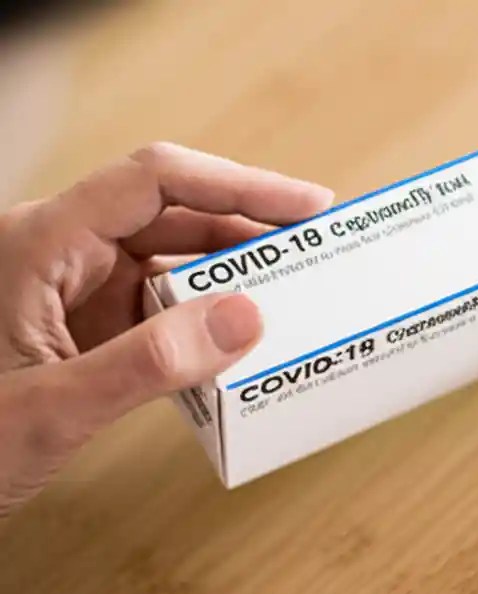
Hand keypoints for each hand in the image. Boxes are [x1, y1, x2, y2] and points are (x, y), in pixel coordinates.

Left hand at [0, 142, 331, 515]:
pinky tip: (239, 348)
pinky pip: (157, 310)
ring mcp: (69, 293)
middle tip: (318, 253)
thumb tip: (246, 320)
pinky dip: (203, 325)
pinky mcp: (80, 331)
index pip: (155, 181)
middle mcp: (56, 255)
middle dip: (249, 231)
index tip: (307, 205)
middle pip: (172, 215)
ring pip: (169, 263)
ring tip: (292, 299)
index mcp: (38, 244)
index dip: (239, 184)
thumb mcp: (49, 409)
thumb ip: (148, 364)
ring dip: (231, 281)